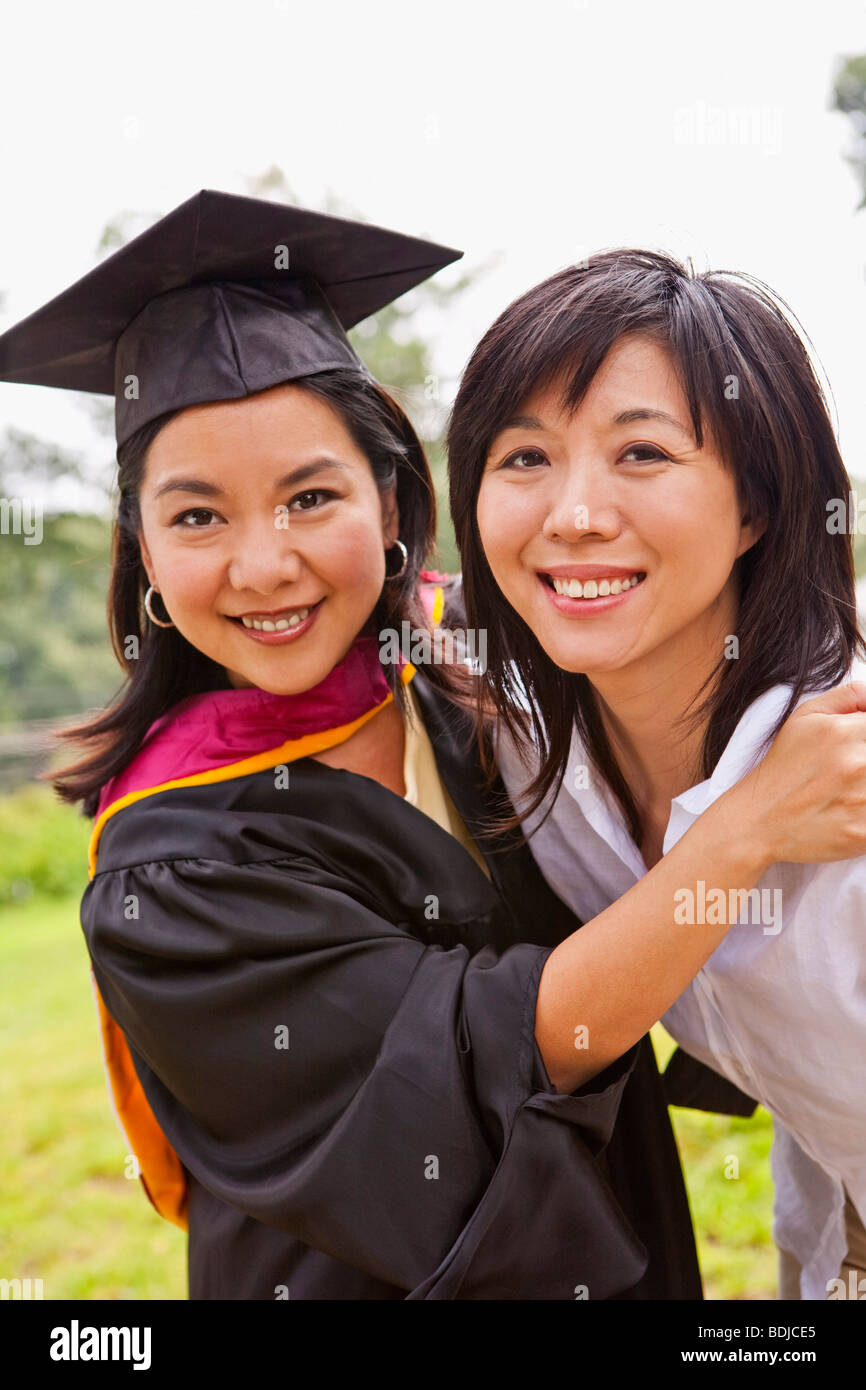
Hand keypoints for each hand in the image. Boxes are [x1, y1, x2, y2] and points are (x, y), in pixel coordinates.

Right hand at [725, 682, 865, 867]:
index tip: (860, 748)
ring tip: (850, 792)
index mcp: (845, 732)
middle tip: (852, 771)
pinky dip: (865, 815)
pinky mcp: (864, 834)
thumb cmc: (785, 767)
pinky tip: (851, 812)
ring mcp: (863, 802)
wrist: (759, 821)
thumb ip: (850, 696)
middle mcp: (858, 763)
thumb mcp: (806, 717)